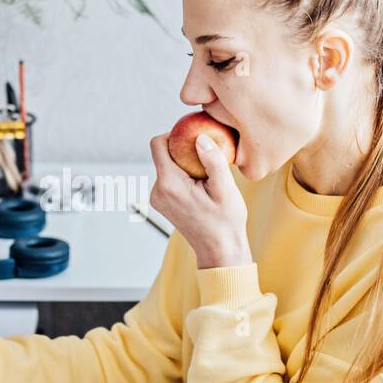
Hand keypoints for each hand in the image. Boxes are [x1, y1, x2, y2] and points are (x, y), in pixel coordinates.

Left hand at [148, 131, 251, 269]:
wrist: (220, 250)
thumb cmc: (226, 221)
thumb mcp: (225, 189)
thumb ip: (212, 160)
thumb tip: (200, 137)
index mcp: (169, 184)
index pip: (158, 144)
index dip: (175, 133)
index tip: (195, 135)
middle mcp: (157, 191)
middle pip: (163, 154)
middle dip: (183, 149)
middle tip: (208, 155)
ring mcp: (157, 199)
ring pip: (167, 165)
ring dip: (185, 163)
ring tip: (207, 175)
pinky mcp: (163, 203)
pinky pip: (170, 178)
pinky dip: (184, 175)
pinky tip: (202, 185)